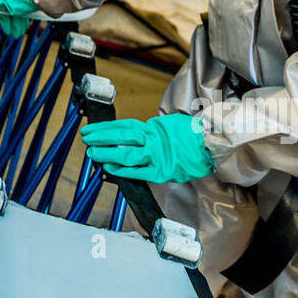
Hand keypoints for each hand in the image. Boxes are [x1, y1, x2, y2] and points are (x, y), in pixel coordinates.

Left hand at [80, 115, 213, 183]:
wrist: (211, 146)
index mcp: (153, 128)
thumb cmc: (191, 136)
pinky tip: (109, 169)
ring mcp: (157, 156)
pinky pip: (138, 172)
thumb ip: (151, 131)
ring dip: (107, 154)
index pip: (124, 126)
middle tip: (85, 137)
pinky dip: (123, 171)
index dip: (106, 128)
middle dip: (101, 137)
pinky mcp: (162, 172)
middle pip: (122, 137)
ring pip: (127, 154)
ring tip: (92, 153)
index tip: (91, 129)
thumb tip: (135, 136)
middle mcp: (153, 140)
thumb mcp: (168, 125)